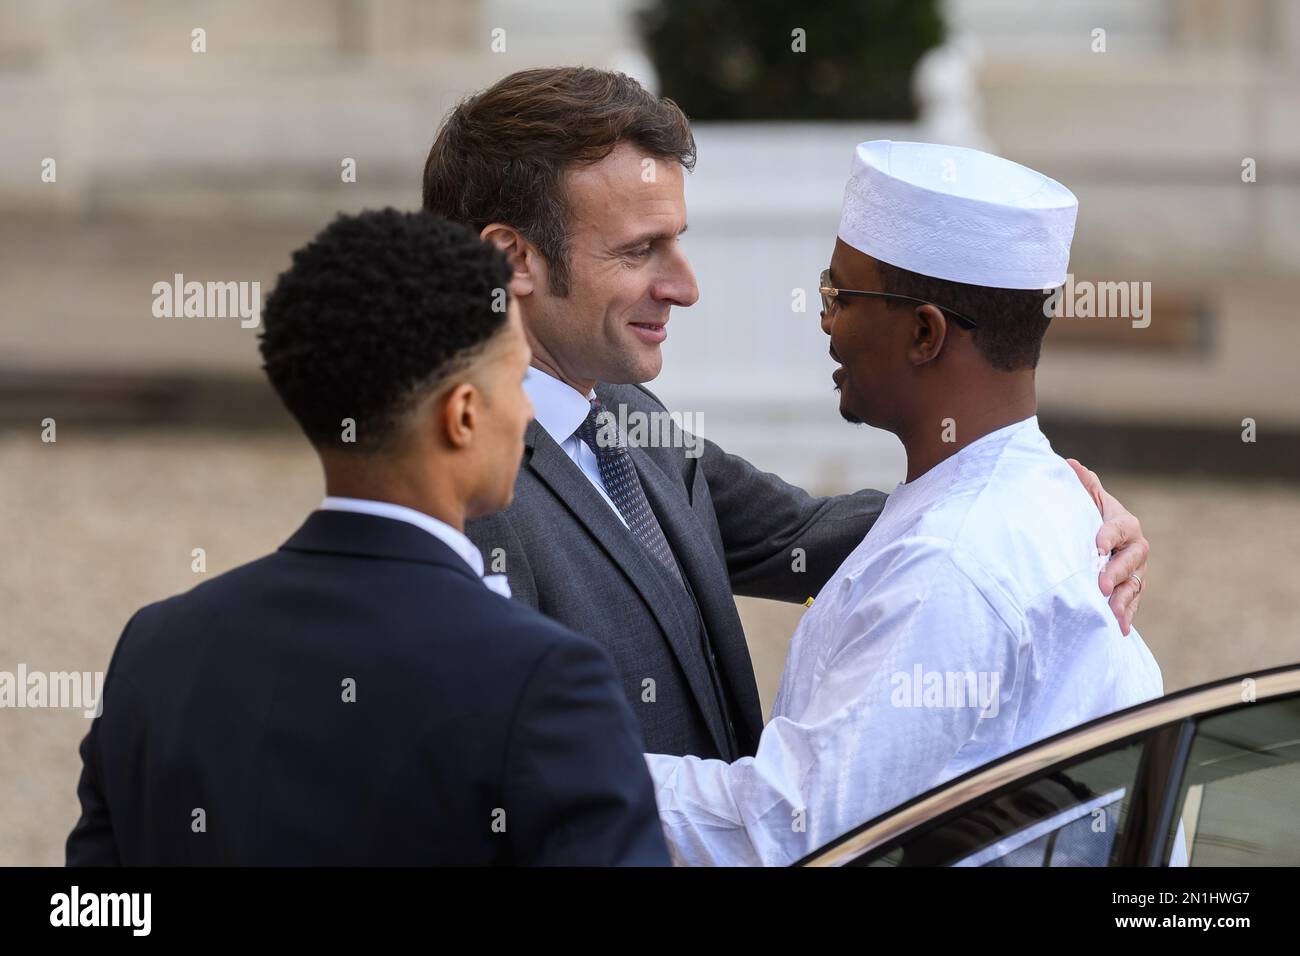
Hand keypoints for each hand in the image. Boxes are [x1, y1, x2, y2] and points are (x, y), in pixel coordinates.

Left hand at [1066, 459, 1147, 635]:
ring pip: (1133, 586)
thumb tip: (1069, 464)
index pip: (1119, 528)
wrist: (1091, 539)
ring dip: (1123, 600)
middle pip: (1131, 560)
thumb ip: (1081, 484)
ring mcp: (1135, 571)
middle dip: (1117, 573)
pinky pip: (1131, 604)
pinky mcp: (1130, 590)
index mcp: (1124, 523)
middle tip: (1102, 585)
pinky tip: (1118, 629)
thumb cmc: (1085, 515)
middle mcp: (1134, 548)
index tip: (1096, 546)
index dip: (1108, 536)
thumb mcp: (1083, 499)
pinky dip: (1125, 616)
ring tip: (1111, 612)